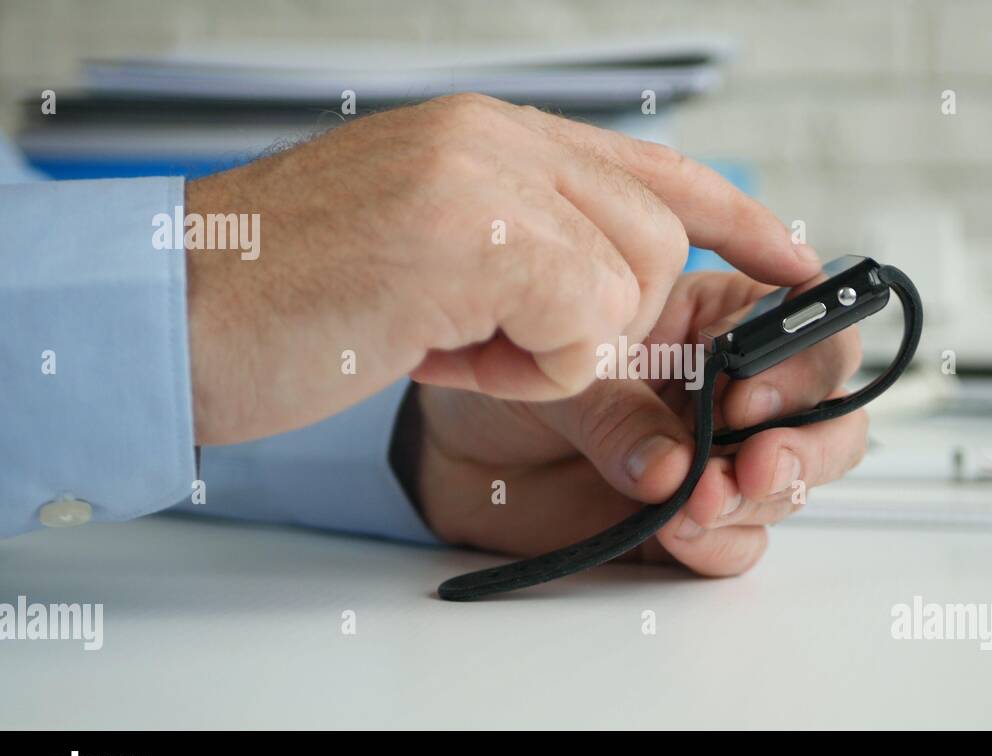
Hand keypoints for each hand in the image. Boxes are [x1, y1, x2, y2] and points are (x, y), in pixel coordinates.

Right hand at [185, 93, 819, 444]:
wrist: (171, 309)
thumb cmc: (295, 297)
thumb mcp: (432, 266)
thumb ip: (528, 263)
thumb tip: (612, 306)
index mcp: (492, 136)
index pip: (654, 164)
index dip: (738, 212)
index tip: (796, 256)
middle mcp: (495, 135)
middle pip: (655, 236)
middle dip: (606, 319)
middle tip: (504, 341)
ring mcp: (480, 171)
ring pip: (627, 274)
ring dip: (556, 341)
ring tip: (455, 337)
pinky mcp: (466, 228)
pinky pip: (579, 314)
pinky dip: (529, 361)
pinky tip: (442, 346)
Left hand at [397, 271, 867, 576]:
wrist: (452, 451)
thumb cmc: (503, 376)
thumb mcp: (554, 372)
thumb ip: (616, 411)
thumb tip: (673, 467)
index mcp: (710, 319)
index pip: (799, 325)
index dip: (798, 361)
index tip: (747, 397)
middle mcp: (725, 389)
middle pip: (824, 411)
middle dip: (805, 444)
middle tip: (756, 465)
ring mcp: (713, 457)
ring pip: (791, 482)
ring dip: (761, 499)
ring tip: (699, 502)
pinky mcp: (689, 522)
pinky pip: (737, 542)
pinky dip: (718, 544)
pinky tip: (675, 531)